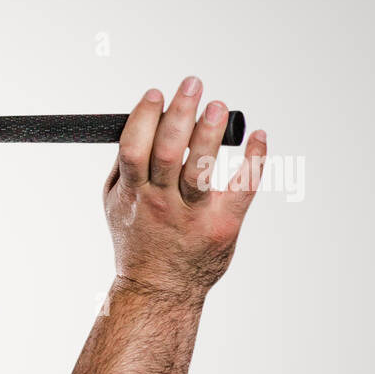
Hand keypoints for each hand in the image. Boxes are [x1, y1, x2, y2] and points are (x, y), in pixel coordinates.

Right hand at [102, 77, 266, 301]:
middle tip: (193, 84)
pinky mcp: (222, 225)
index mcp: (132, 195)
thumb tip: (136, 121)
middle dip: (179, 113)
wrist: (158, 289)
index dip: (144, 118)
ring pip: (200, 170)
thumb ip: (122, 167)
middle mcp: (160, 204)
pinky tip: (258, 137)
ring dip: (209, 134)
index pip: (133, 149)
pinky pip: (242, 189)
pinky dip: (254, 160)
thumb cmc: (138, 241)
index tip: (156, 93)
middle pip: (167, 153)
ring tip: (217, 105)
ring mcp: (192, 216)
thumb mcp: (116, 205)